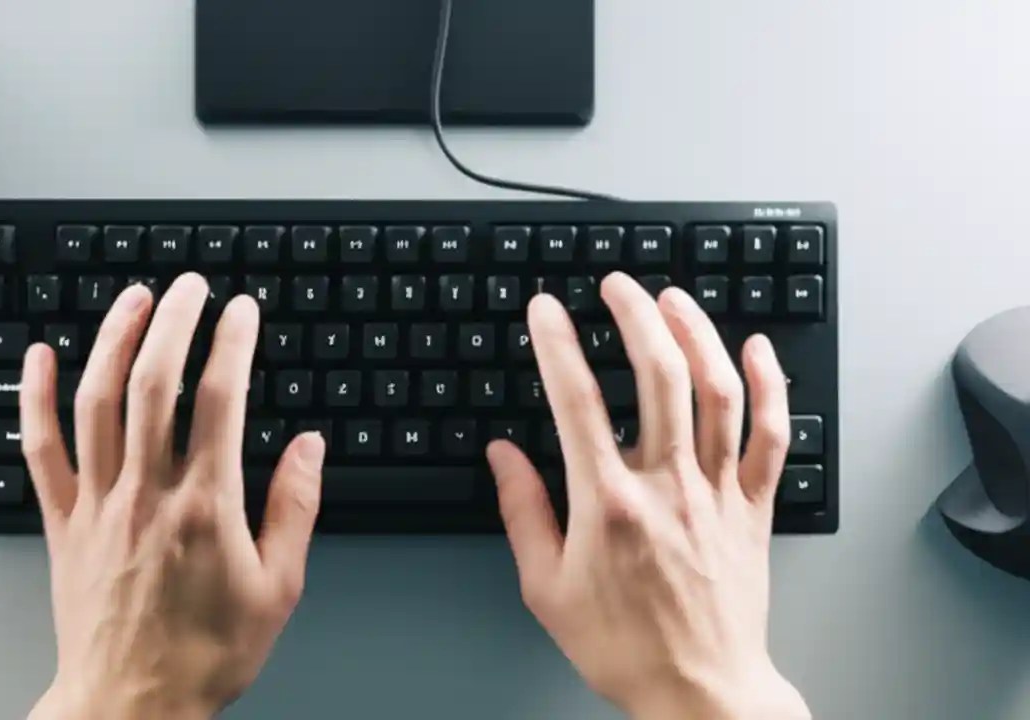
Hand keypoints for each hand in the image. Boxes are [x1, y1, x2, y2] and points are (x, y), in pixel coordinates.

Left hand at [21, 274, 325, 719]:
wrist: (129, 707)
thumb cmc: (204, 655)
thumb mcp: (278, 589)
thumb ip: (296, 509)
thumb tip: (311, 447)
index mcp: (205, 507)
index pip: (220, 400)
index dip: (232, 342)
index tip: (242, 311)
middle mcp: (146, 494)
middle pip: (155, 384)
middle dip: (173, 321)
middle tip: (189, 285)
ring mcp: (97, 505)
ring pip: (98, 403)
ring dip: (114, 340)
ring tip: (133, 300)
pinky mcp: (62, 523)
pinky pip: (39, 448)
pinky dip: (35, 397)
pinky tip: (40, 356)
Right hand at [488, 273, 809, 719]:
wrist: (702, 693)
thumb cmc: (625, 647)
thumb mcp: (546, 587)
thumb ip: (523, 512)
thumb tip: (503, 456)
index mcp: (609, 504)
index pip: (576, 400)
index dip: (557, 343)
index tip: (546, 311)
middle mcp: (668, 486)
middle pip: (657, 375)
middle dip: (634, 315)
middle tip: (615, 286)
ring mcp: (717, 493)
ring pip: (717, 392)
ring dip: (696, 334)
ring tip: (673, 300)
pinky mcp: (754, 508)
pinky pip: (772, 435)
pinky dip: (770, 386)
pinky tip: (757, 350)